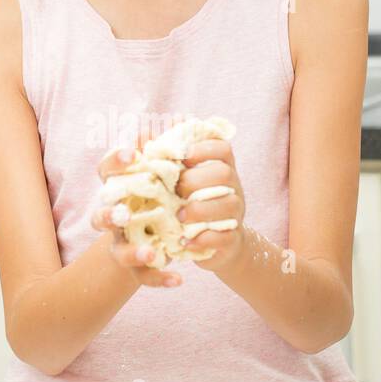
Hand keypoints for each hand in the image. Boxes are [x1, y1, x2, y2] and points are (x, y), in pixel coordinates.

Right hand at [91, 133, 182, 288]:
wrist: (155, 242)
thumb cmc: (156, 199)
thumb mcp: (162, 176)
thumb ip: (166, 152)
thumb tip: (180, 118)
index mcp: (119, 192)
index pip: (106, 175)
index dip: (113, 164)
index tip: (128, 153)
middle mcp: (114, 219)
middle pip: (101, 218)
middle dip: (110, 216)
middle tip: (124, 213)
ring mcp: (123, 245)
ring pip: (120, 251)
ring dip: (134, 252)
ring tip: (153, 252)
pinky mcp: (138, 268)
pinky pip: (146, 276)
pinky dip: (161, 279)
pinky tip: (179, 279)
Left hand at [175, 137, 246, 272]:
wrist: (217, 245)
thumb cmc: (193, 206)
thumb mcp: (184, 184)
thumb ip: (169, 163)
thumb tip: (144, 136)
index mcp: (222, 170)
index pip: (223, 149)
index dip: (204, 148)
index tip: (183, 156)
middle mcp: (233, 189)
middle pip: (225, 173)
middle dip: (196, 180)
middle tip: (176, 190)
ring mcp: (236, 214)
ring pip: (229, 204)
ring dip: (200, 209)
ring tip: (180, 216)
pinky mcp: (233, 239)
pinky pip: (225, 236)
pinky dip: (204, 239)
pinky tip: (186, 241)